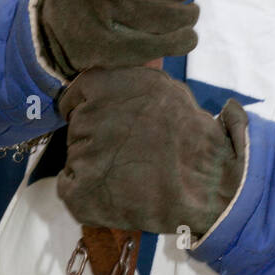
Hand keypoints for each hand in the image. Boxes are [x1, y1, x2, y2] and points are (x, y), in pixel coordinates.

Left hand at [56, 66, 246, 237]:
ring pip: (75, 156)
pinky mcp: (78, 189)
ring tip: (129, 174)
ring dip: (95, 165)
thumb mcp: (170, 90)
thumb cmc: (194, 138)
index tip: (110, 124)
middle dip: (98, 138)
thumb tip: (126, 81)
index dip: (93, 109)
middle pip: (78, 125)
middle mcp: (89, 114)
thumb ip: (137, 83)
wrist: (205, 187)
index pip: (78, 93)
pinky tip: (115, 193)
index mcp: (109, 84)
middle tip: (129, 153)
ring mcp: (81, 153)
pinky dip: (86, 193)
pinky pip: (69, 186)